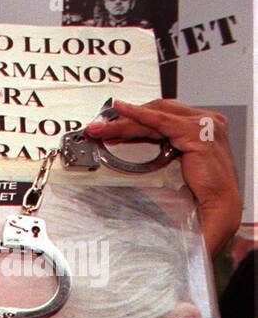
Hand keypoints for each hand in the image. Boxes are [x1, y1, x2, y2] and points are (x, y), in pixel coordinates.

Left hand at [86, 100, 241, 257]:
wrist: (219, 206)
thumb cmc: (200, 193)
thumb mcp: (173, 167)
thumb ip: (159, 154)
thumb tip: (130, 151)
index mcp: (202, 127)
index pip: (162, 116)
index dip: (133, 119)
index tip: (108, 127)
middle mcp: (206, 121)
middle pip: (158, 111)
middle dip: (125, 118)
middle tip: (98, 126)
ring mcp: (204, 124)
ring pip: (156, 116)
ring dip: (125, 121)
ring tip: (100, 127)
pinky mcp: (198, 134)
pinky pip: (161, 122)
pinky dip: (139, 116)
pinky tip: (121, 112)